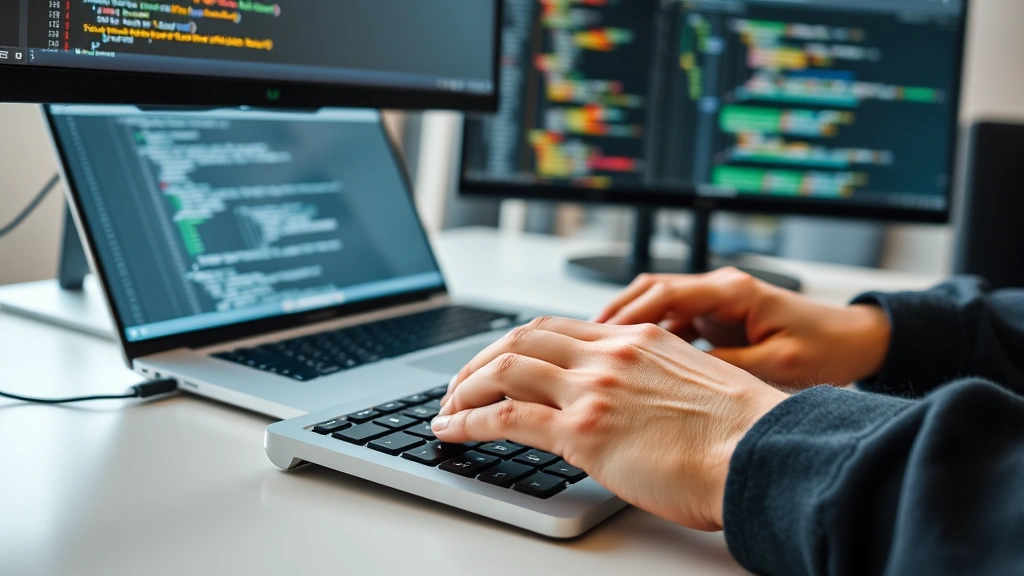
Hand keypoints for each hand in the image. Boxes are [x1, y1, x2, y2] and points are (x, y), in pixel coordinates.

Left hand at [432, 317, 787, 530]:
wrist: (765, 452)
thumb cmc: (746, 432)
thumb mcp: (699, 385)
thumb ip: (658, 382)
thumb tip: (640, 404)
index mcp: (639, 338)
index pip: (558, 329)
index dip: (518, 344)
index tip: (501, 360)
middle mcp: (610, 354)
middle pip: (522, 339)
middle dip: (481, 361)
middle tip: (461, 385)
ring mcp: (594, 389)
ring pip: (504, 369)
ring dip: (465, 389)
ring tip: (446, 410)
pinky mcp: (583, 431)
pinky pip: (505, 417)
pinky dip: (468, 422)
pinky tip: (451, 432)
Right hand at [593, 268, 891, 387]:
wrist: (855, 341)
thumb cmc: (825, 349)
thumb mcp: (775, 363)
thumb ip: (727, 364)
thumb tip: (679, 374)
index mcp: (734, 290)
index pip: (667, 292)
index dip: (630, 314)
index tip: (601, 335)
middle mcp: (720, 288)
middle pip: (652, 291)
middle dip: (616, 315)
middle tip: (585, 342)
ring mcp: (717, 302)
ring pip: (658, 305)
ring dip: (629, 326)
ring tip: (599, 354)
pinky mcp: (717, 318)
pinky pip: (672, 321)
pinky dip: (648, 338)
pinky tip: (632, 362)